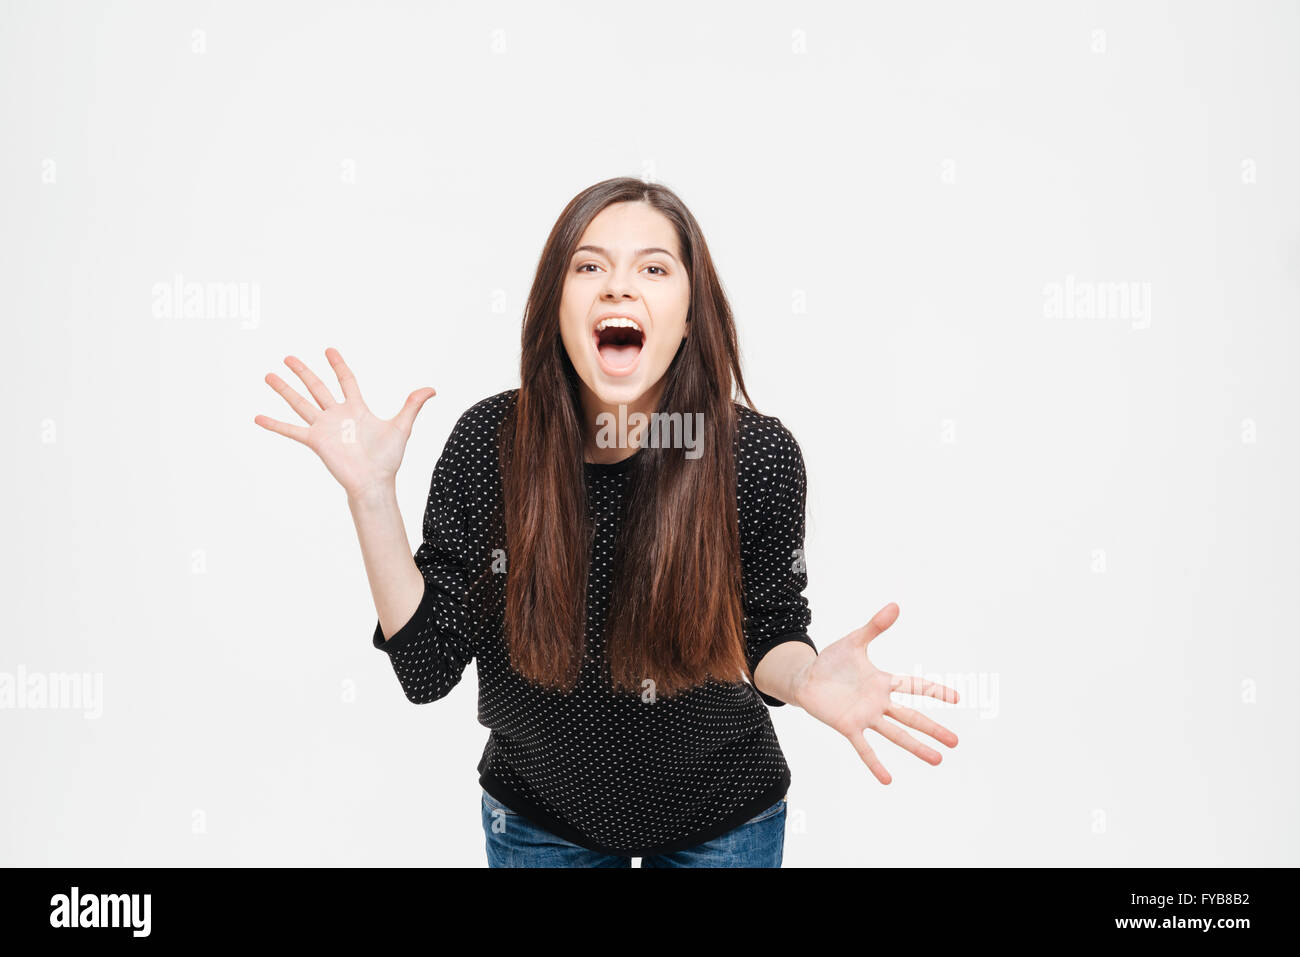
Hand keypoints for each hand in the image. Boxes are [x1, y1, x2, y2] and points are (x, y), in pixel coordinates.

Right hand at [254, 347, 434, 498]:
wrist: (375, 481)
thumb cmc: (388, 458)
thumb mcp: (401, 427)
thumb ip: (412, 405)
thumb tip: (431, 389)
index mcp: (357, 408)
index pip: (346, 380)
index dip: (338, 365)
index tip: (329, 350)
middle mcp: (338, 415)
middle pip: (317, 386)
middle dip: (303, 371)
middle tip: (288, 357)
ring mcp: (324, 427)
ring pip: (300, 402)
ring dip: (284, 389)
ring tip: (268, 375)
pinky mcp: (316, 441)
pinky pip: (292, 430)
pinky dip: (275, 424)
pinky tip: (258, 417)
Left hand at [790, 602, 958, 783]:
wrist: (807, 678)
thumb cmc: (832, 661)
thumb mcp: (854, 642)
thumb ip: (874, 627)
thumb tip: (895, 605)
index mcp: (883, 682)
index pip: (915, 686)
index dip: (935, 691)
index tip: (958, 698)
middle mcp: (879, 703)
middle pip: (912, 717)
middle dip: (933, 729)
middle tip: (956, 742)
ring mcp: (865, 716)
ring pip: (896, 734)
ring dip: (916, 747)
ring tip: (938, 761)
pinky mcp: (848, 726)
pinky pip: (864, 748)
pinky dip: (875, 763)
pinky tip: (888, 780)